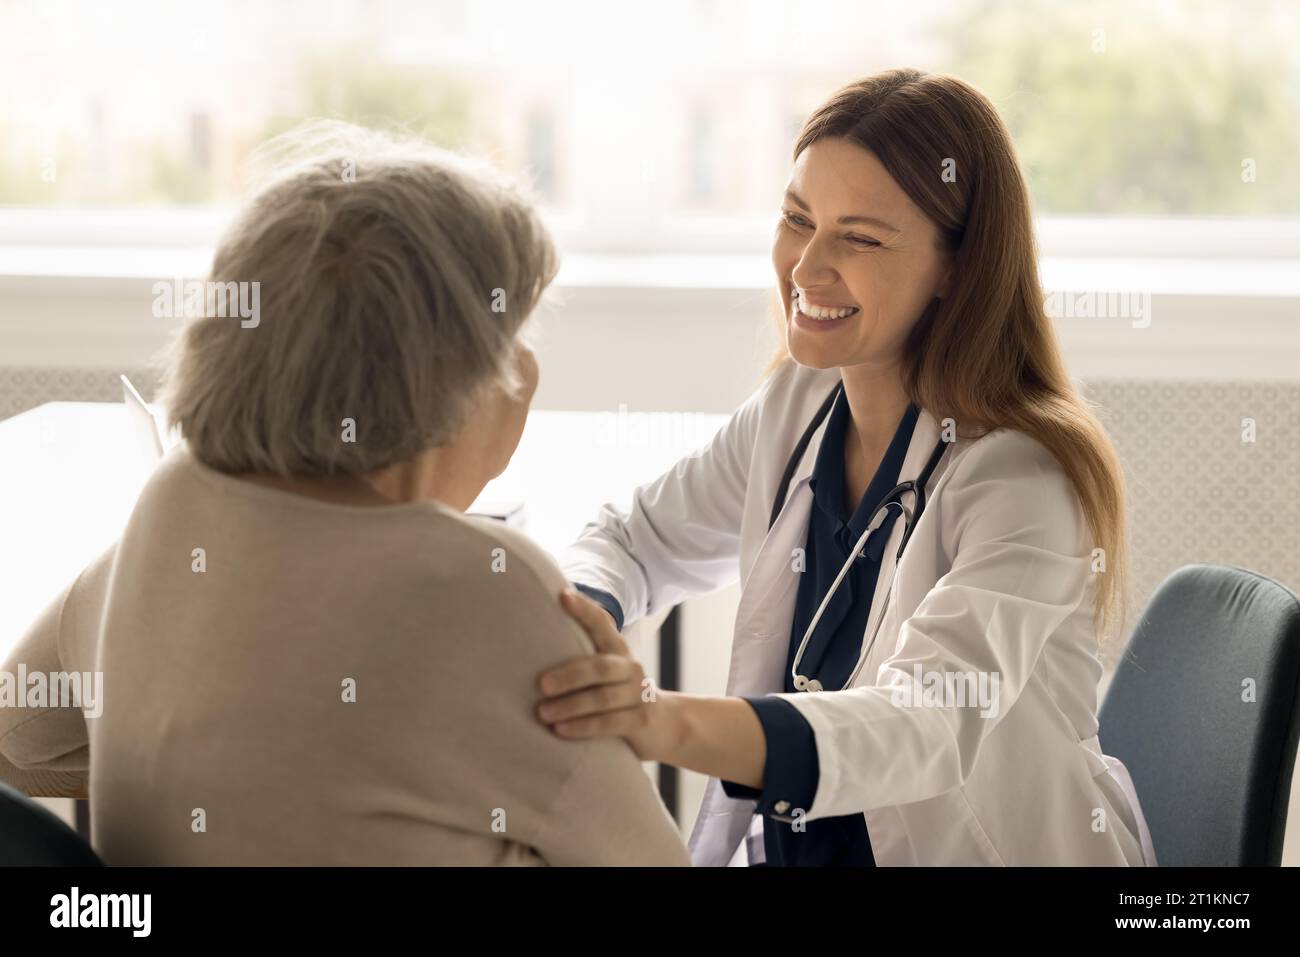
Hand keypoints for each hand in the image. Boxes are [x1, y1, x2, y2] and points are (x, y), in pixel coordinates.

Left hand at [535, 589, 679, 760]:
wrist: (665, 724)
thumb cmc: (620, 693)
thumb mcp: (608, 671)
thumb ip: (581, 657)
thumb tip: (530, 639)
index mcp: (618, 650)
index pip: (602, 624)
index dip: (584, 609)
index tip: (562, 596)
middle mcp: (631, 668)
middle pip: (600, 667)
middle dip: (569, 675)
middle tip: (540, 684)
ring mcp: (638, 695)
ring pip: (603, 698)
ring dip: (570, 706)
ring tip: (542, 713)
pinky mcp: (640, 721)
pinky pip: (609, 723)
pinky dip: (583, 727)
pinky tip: (560, 731)